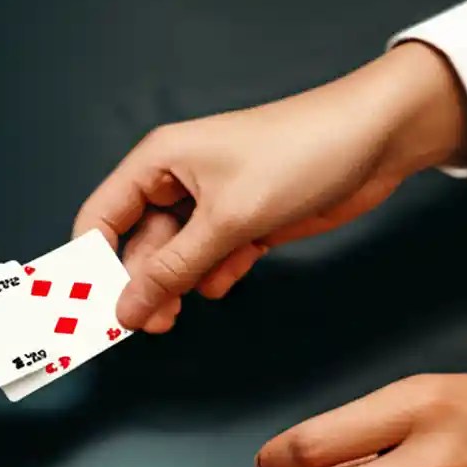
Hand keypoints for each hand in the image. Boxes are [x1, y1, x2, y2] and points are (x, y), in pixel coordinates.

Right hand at [74, 42, 466, 332]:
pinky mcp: (244, 223)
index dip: (90, 262)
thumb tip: (126, 305)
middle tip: (147, 324)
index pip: (101, 216)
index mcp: (159, 162)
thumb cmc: (300, 151)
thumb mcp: (226, 219)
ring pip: (176, 259)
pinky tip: (231, 275)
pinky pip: (212, 261)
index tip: (89, 306)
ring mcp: (213, 204)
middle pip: (137, 245)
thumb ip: (173, 268)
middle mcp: (179, 182)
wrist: (376, 141)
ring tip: (184, 311)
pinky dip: (218, 274)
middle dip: (140, 285)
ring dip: (180, 286)